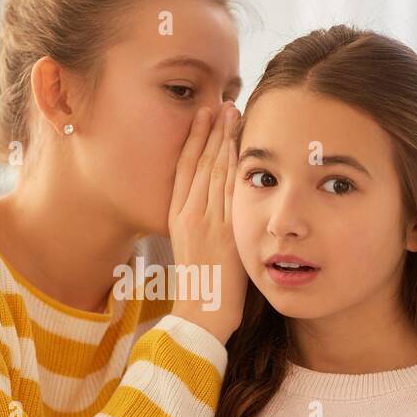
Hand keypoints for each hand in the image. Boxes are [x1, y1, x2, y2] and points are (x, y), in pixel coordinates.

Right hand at [167, 104, 246, 344]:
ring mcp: (206, 222)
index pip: (184, 167)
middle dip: (212, 130)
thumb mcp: (192, 247)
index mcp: (176, 216)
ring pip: (214, 170)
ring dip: (225, 138)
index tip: (204, 115)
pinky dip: (233, 164)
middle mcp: (189, 214)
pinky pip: (228, 190)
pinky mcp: (224, 231)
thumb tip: (215, 203)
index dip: (194, 138)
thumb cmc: (204, 287)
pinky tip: (240, 145)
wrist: (202, 314)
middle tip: (224, 102)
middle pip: (200, 161)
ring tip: (233, 113)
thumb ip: (201, 221)